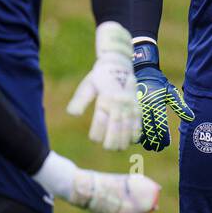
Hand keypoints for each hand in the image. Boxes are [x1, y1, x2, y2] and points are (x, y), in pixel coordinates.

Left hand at [67, 22, 140, 150]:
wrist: (119, 64)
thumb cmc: (99, 76)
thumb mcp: (87, 85)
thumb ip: (80, 100)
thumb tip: (72, 114)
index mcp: (106, 98)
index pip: (101, 120)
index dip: (97, 133)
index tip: (93, 138)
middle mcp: (119, 103)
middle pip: (117, 127)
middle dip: (112, 141)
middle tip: (107, 147)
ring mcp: (130, 106)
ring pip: (129, 128)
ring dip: (124, 140)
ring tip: (117, 148)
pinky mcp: (137, 107)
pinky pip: (139, 123)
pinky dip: (135, 134)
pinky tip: (130, 141)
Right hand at [132, 41, 193, 151]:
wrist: (142, 72)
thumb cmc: (159, 83)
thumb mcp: (171, 92)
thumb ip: (180, 106)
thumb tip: (191, 118)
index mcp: (156, 104)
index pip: (160, 125)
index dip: (163, 137)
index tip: (166, 144)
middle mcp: (145, 108)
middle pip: (149, 130)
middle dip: (154, 141)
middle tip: (159, 148)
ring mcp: (136, 109)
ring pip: (139, 129)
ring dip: (145, 140)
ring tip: (151, 146)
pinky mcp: (130, 109)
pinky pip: (132, 124)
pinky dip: (136, 133)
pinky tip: (141, 139)